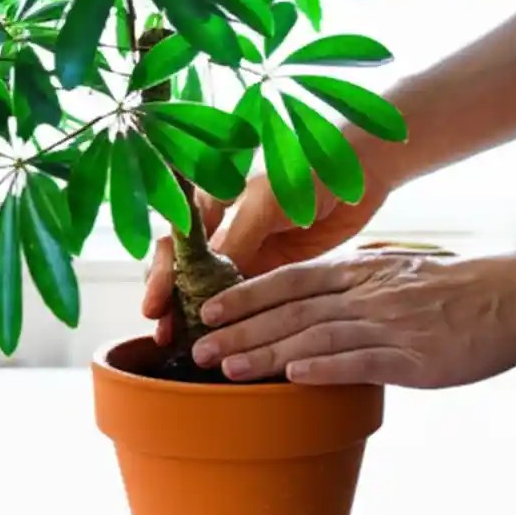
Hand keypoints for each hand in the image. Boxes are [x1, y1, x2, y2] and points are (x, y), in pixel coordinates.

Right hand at [141, 171, 390, 345]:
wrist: (360, 170)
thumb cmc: (310, 169)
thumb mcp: (267, 200)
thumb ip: (238, 238)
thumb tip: (210, 282)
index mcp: (212, 202)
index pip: (175, 243)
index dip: (162, 276)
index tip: (155, 306)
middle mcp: (224, 228)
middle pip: (185, 269)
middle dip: (171, 302)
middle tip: (166, 334)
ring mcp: (249, 250)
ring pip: (212, 287)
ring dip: (197, 315)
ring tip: (188, 346)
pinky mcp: (274, 268)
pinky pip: (245, 296)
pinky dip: (233, 318)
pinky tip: (226, 338)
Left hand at [186, 253, 515, 386]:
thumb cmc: (469, 287)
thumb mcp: (406, 274)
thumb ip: (365, 288)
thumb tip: (328, 307)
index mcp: (364, 272)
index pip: (291, 281)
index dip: (245, 295)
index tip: (207, 310)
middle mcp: (369, 293)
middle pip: (290, 310)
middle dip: (239, 330)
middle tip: (197, 351)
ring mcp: (391, 323)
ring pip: (315, 336)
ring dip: (267, 353)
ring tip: (226, 369)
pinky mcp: (416, 354)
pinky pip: (363, 360)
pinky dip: (325, 368)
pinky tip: (293, 378)